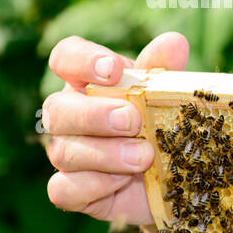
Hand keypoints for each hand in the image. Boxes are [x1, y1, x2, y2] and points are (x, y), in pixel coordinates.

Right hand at [43, 32, 188, 227]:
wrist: (175, 180)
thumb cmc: (166, 127)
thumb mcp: (169, 98)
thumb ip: (166, 72)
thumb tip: (174, 42)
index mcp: (89, 83)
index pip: (66, 57)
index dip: (82, 61)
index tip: (113, 71)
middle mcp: (70, 116)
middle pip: (57, 108)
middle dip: (95, 115)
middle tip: (133, 121)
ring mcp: (68, 154)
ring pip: (63, 150)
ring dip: (105, 153)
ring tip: (144, 156)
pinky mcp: (73, 190)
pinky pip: (64, 189)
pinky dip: (92, 185)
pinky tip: (121, 182)